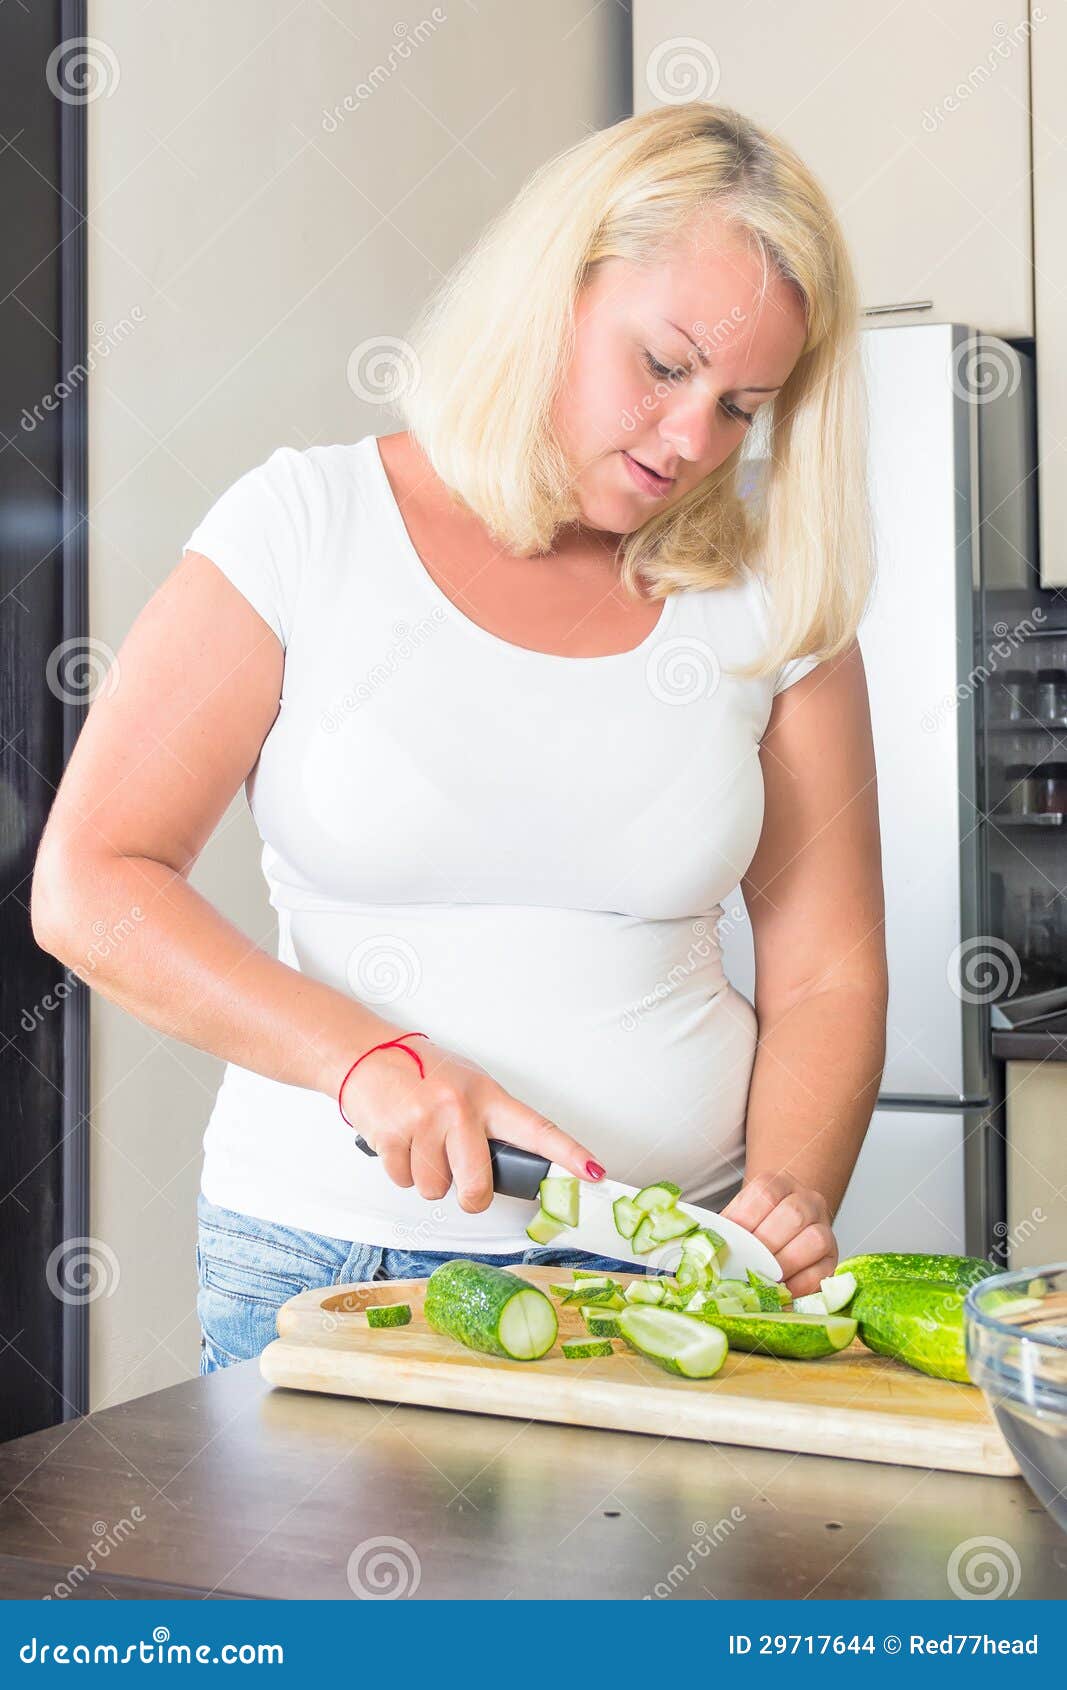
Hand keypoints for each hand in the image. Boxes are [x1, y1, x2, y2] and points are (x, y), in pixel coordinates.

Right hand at [338, 1038, 603, 1213]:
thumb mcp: (465, 1086)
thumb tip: (507, 1165)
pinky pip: (404, 1181)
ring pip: (435, 1189)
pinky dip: (401, 1170)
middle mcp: (458, 1109)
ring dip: (428, 1178)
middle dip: (470, 1197)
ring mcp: (425, 1123)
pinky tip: (401, 1142)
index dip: (568, 1154)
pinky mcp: (392, 1137)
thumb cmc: (419, 1071)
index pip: (537, 1129)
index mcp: (486, 1096)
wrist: (365, 1056)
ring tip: (421, 1143)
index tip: (593, 1173)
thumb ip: (487, 1121)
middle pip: (477, 1187)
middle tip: (463, 1184)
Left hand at [720, 1172, 836, 1297]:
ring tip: (765, 1280)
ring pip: (815, 1240)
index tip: (731, 1243)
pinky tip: (782, 1292)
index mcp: (779, 1184)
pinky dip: (800, 1285)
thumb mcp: (741, 1217)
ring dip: (785, 1264)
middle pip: (793, 1215)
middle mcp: (808, 1200)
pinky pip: (823, 1270)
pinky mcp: (833, 1256)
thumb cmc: (757, 1226)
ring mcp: (825, 1227)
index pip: (765, 1194)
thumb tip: (701, 1252)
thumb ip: (726, 1230)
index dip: (746, 1220)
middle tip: (747, 1267)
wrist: (786, 1226)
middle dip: (767, 1245)